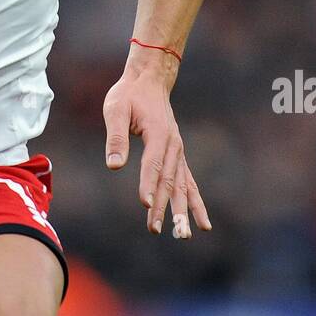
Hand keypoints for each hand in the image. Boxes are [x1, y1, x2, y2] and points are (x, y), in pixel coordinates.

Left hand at [102, 60, 210, 237]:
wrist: (149, 81)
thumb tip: (113, 165)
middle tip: (156, 228)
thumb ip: (116, 136)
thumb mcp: (116, 109)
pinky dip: (195, 202)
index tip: (146, 204)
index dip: (148, 184)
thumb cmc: (129, 95)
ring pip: (182, 185)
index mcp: (157, 132)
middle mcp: (173, 144)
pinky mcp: (178, 156)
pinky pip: (189, 182)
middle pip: (169, 179)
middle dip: (163, 206)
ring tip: (184, 234)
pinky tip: (202, 222)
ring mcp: (178, 151)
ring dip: (182, 209)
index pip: (152, 163)